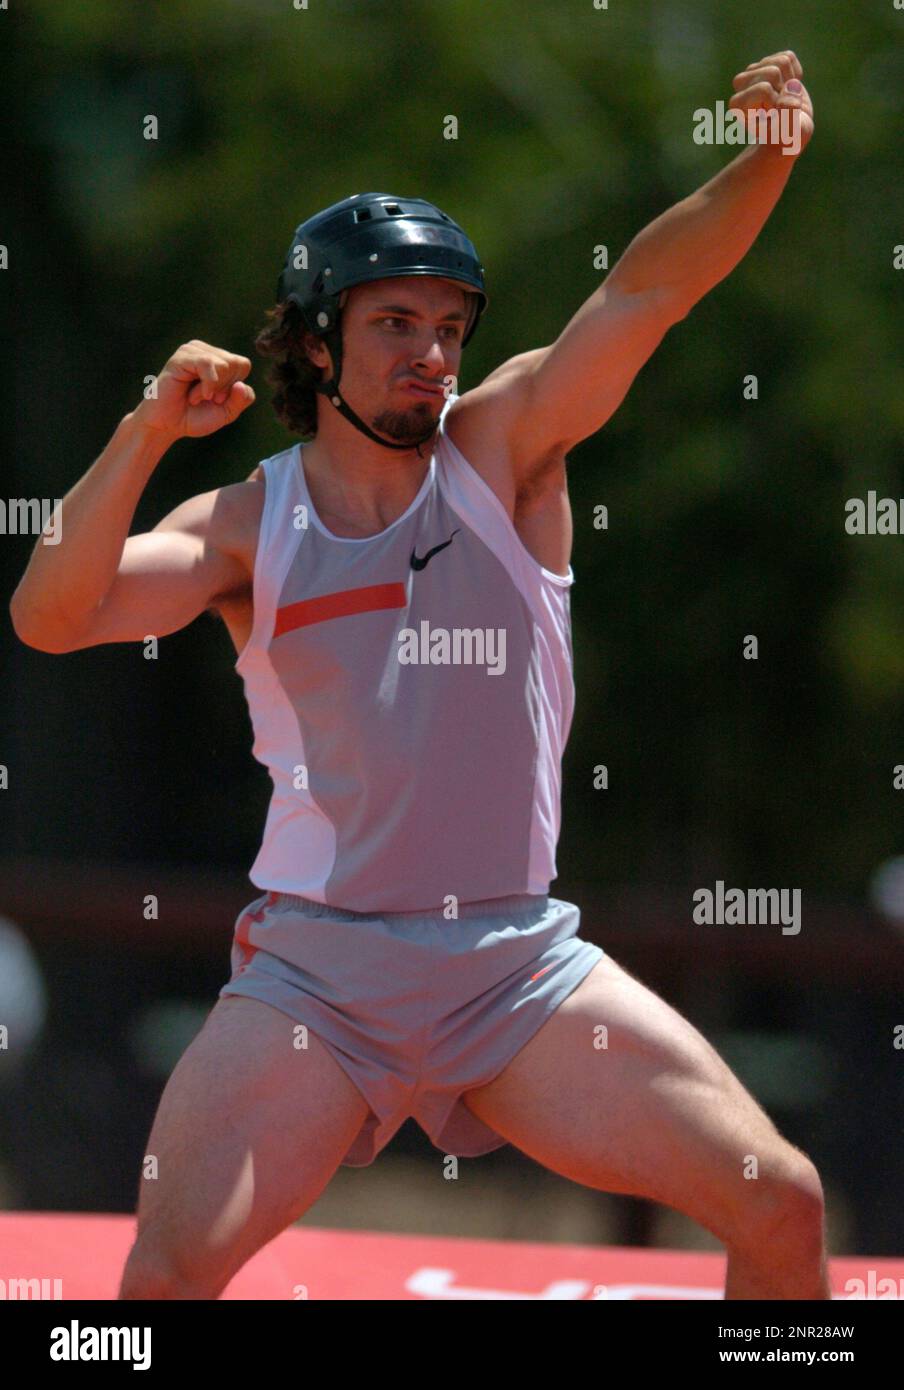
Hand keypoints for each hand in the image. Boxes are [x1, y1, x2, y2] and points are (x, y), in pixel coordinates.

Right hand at [133, 340, 255, 439]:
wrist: (166, 425)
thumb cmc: (194, 417)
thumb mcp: (226, 412)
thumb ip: (242, 400)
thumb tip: (242, 384)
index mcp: (219, 360)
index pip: (243, 364)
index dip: (235, 387)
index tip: (217, 399)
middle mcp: (206, 351)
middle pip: (236, 364)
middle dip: (224, 388)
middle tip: (204, 398)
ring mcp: (193, 351)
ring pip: (224, 364)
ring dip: (212, 389)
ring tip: (194, 397)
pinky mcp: (182, 356)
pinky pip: (207, 363)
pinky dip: (206, 385)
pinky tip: (193, 396)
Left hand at [729, 50, 813, 154]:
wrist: (788, 132)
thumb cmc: (785, 137)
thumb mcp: (790, 132)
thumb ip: (789, 113)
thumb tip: (790, 87)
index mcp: (737, 104)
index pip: (764, 88)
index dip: (777, 102)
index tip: (774, 117)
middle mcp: (740, 84)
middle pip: (773, 71)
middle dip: (784, 89)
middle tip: (780, 107)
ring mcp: (753, 70)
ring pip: (782, 61)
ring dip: (790, 81)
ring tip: (784, 99)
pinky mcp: (769, 62)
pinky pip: (789, 57)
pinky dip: (795, 74)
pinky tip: (788, 89)